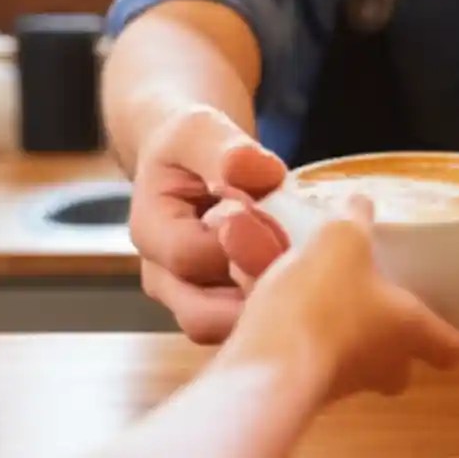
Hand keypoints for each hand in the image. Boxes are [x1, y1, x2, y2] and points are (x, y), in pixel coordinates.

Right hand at [129, 106, 288, 343]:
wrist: (186, 161)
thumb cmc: (189, 144)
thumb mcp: (199, 129)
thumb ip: (223, 148)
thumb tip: (258, 170)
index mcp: (150, 230)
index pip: (190, 256)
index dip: (238, 242)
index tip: (275, 218)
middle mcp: (163, 275)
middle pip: (201, 313)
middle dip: (254, 294)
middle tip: (299, 265)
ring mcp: (189, 298)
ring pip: (226, 330)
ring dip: (269, 310)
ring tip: (307, 277)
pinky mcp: (220, 306)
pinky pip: (246, 326)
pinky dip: (277, 311)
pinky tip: (308, 284)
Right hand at [221, 197, 458, 400]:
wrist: (269, 363)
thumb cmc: (325, 300)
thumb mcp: (342, 239)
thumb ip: (356, 219)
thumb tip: (361, 203)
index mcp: (409, 329)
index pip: (451, 349)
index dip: (449, 336)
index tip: (442, 320)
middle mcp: (384, 366)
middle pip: (401, 367)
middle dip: (391, 344)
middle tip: (376, 311)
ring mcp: (344, 385)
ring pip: (356, 368)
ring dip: (344, 342)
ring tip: (319, 304)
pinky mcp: (304, 392)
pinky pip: (313, 365)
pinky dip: (303, 344)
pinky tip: (281, 315)